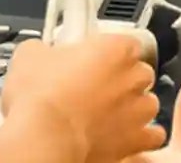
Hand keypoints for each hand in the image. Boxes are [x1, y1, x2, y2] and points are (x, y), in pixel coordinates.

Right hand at [1, 36, 163, 162]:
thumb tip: (41, 52)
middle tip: (89, 83)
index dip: (106, 50)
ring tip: (99, 112)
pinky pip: (150, 135)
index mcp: (115, 48)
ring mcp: (139, 110)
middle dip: (119, 78)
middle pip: (138, 72)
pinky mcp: (137, 140)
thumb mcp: (30, 54)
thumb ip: (45, 48)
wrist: (45, 137)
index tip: (90, 55)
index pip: (125, 41)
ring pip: (146, 104)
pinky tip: (115, 134)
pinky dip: (136, 135)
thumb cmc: (41, 97)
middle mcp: (133, 77)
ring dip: (129, 106)